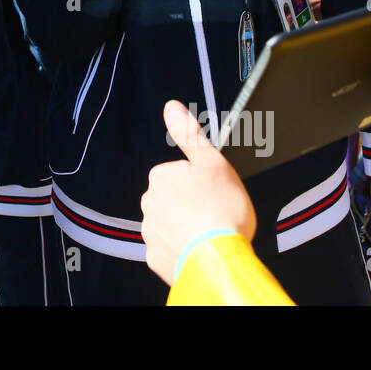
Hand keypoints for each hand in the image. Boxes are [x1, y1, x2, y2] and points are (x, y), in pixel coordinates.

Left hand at [140, 100, 256, 285]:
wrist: (218, 261)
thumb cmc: (221, 213)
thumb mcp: (212, 162)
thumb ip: (189, 133)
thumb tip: (172, 108)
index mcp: (161, 178)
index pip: (180, 172)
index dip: (202, 180)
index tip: (214, 191)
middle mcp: (149, 204)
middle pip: (175, 197)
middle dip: (193, 203)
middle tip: (215, 212)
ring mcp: (151, 233)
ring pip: (172, 223)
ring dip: (188, 227)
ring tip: (210, 233)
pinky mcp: (156, 258)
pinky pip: (170, 248)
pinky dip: (183, 249)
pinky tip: (200, 250)